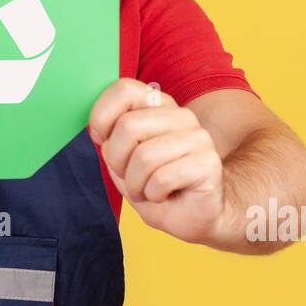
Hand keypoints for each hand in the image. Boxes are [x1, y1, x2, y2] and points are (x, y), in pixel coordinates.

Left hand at [88, 78, 225, 245]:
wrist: (194, 216)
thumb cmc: (156, 186)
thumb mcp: (123, 161)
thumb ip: (111, 139)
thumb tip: (97, 129)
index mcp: (158, 107)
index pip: (124, 90)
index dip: (102, 117)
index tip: (103, 141)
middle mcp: (180, 116)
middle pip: (128, 126)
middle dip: (117, 161)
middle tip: (130, 177)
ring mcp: (197, 137)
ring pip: (144, 156)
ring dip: (135, 184)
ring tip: (147, 190)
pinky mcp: (208, 162)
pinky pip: (161, 179)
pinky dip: (153, 194)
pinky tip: (164, 195)